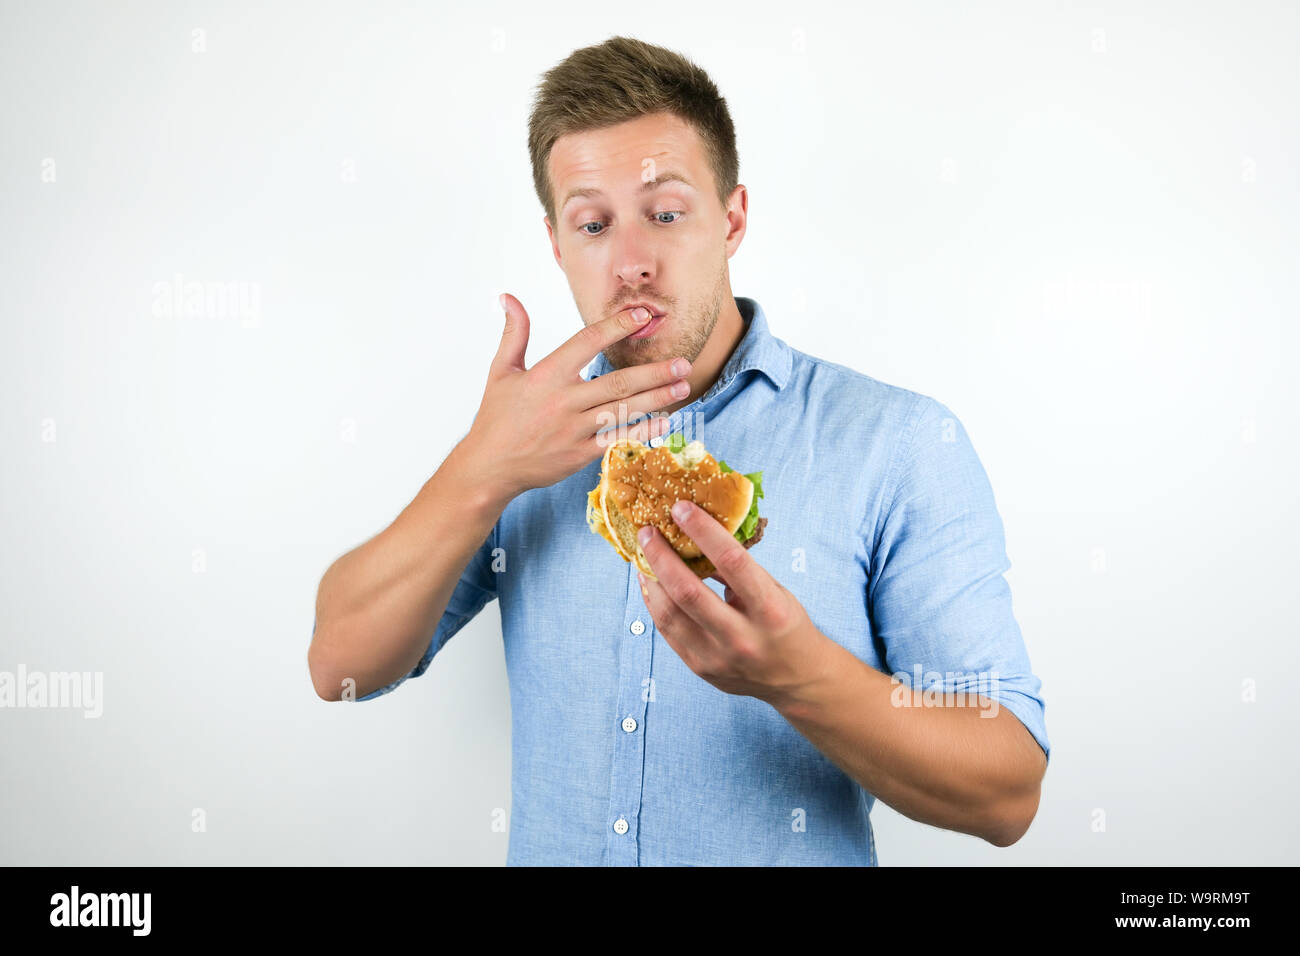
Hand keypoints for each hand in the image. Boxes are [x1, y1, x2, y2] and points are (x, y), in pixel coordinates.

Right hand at [457, 294, 692, 502]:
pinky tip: (666, 421)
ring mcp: (573, 429)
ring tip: (683, 386)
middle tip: (683, 361)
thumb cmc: (496, 417)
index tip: (643, 316)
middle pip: (617, 381)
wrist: (489, 466)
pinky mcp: (579, 454)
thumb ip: (514, 333)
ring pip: (623, 410)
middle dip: (653, 371)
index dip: (617, 327)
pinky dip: (642, 430)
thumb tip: (508, 297)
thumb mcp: (501, 371)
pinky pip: (617, 439)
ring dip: (657, 398)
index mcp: (546, 375)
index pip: (587, 342)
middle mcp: (562, 401)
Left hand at [635, 499, 834, 705]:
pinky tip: (650, 583)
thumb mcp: (775, 591)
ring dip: (651, 579)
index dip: (703, 531)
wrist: (796, 678)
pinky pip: (667, 631)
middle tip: (647, 532)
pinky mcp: (700, 668)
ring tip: (643, 555)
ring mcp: (718, 658)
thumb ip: (740, 570)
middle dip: (661, 556)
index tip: (681, 508)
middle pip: (689, 592)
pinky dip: (655, 602)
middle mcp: (742, 638)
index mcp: (770, 611)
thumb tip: (699, 535)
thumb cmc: (786, 624)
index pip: (732, 562)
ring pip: (670, 614)